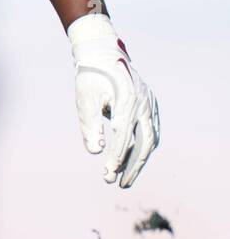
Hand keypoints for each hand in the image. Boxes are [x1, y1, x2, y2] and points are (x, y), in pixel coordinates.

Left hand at [68, 15, 159, 188]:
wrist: (102, 53)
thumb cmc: (89, 77)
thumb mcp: (84, 100)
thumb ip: (90, 126)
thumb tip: (97, 152)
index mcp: (125, 99)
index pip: (123, 135)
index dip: (116, 156)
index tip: (108, 173)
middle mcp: (142, 102)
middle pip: (143, 142)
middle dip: (131, 166)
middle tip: (119, 185)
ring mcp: (149, 103)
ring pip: (150, 139)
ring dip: (139, 161)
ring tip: (126, 179)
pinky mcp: (150, 103)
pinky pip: (153, 130)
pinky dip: (146, 147)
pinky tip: (136, 161)